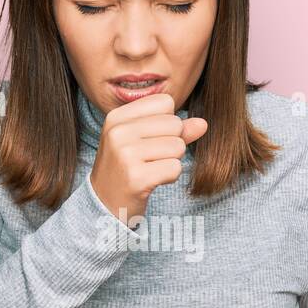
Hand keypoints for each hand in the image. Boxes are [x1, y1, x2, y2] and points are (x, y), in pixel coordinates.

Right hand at [88, 91, 207, 224]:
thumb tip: (203, 123)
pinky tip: (151, 182)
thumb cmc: (126, 169)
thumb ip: (175, 130)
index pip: (164, 102)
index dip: (167, 122)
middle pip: (174, 124)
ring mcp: (125, 155)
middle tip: (149, 159)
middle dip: (171, 144)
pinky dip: (169, 177)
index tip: (148, 140)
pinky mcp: (137, 178)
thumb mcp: (144, 142)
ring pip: (178, 146)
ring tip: (149, 170)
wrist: (104, 205)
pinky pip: (175, 168)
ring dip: (171, 161)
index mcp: (117, 117)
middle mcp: (118, 132)